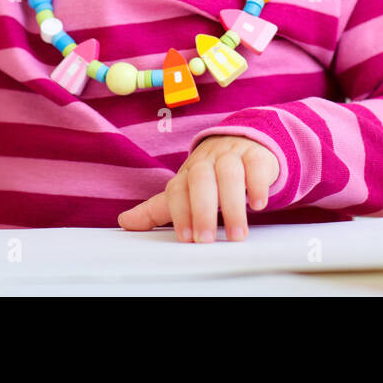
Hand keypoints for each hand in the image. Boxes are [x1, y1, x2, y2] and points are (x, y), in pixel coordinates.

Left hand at [117, 135, 278, 241]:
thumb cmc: (211, 175)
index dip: (180, 213)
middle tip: (207, 239)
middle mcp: (207, 161)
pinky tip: (258, 205)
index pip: (178, 189)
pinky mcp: (256, 155)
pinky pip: (256, 165)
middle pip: (201, 179)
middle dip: (202, 210)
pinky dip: (257, 184)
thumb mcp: (185, 191)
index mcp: (187, 172)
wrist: (242, 143)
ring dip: (233, 205)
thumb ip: (158, 209)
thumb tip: (125, 222)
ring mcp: (232, 155)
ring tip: (237, 234)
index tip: (186, 239)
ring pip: (230, 174)